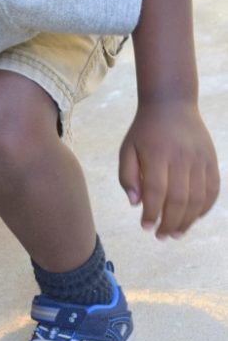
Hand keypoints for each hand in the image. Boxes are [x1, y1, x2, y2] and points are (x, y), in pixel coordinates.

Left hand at [119, 102, 219, 238]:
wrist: (172, 104)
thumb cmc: (145, 131)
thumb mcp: (127, 150)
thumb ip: (127, 177)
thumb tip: (136, 203)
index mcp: (157, 156)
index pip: (156, 192)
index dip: (152, 213)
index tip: (146, 227)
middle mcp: (181, 158)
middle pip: (179, 199)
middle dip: (170, 222)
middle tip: (161, 236)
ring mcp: (199, 159)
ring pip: (198, 198)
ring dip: (188, 220)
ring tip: (177, 233)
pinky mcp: (211, 159)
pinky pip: (213, 189)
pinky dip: (205, 207)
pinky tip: (194, 218)